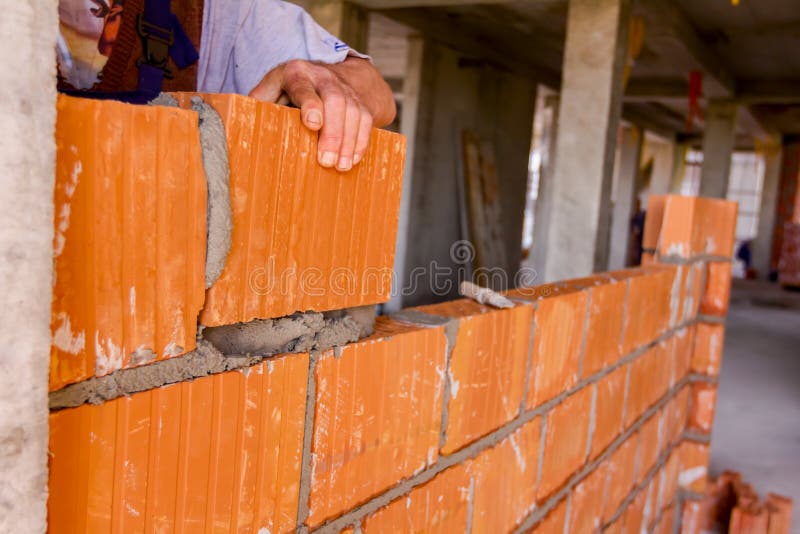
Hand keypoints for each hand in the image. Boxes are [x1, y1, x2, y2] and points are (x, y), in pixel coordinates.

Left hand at [249, 58, 395, 171]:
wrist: (327, 75)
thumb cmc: (289, 90)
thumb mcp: (270, 89)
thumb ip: (258, 103)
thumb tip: (236, 124)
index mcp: (297, 73)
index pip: (305, 87)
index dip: (310, 104)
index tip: (313, 124)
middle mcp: (324, 77)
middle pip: (335, 101)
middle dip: (333, 133)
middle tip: (326, 161)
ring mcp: (345, 88)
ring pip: (354, 112)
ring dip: (349, 141)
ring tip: (341, 167)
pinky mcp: (360, 101)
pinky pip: (366, 120)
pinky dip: (361, 141)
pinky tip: (352, 160)